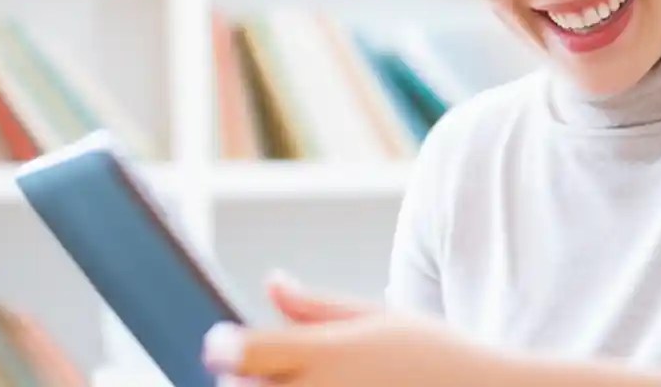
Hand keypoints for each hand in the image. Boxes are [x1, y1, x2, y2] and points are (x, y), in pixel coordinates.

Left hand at [202, 277, 503, 386]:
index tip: (225, 343)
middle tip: (265, 372)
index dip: (224, 345)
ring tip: (309, 385)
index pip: (242, 352)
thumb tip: (271, 284)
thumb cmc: (436, 359)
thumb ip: (317, 307)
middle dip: (243, 380)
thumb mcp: (380, 318)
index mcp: (331, 353)